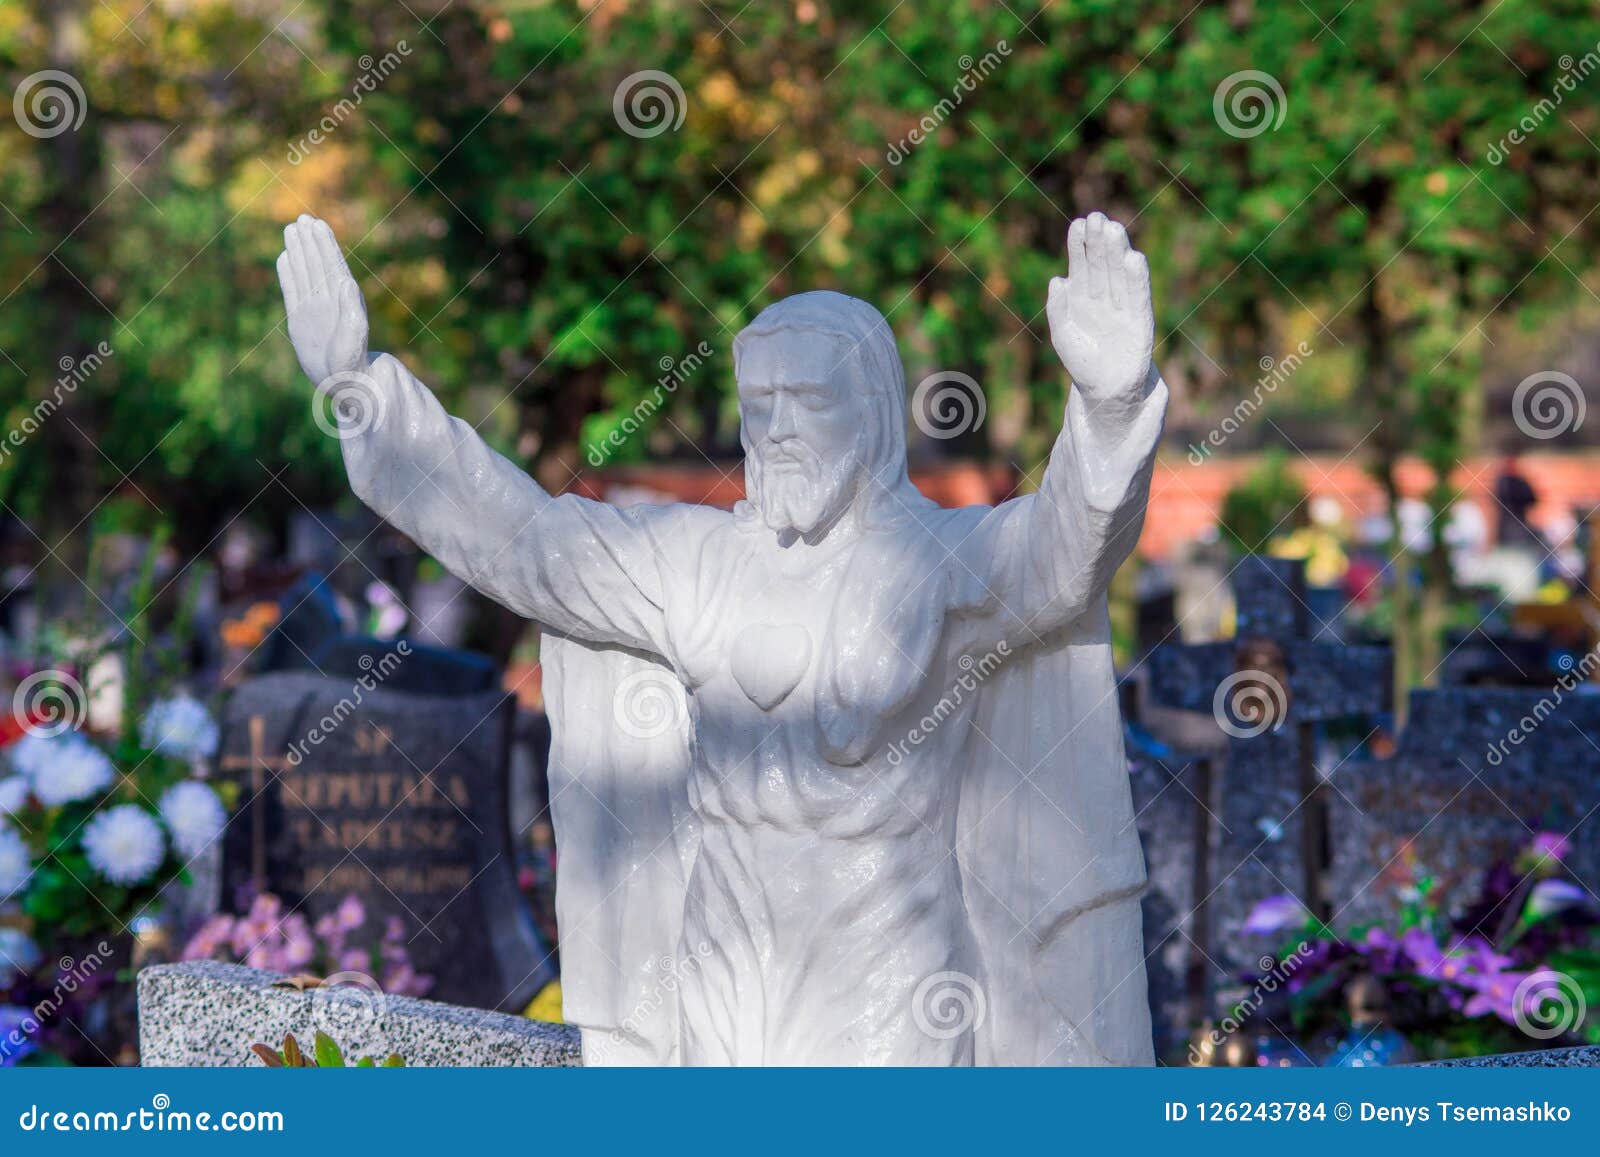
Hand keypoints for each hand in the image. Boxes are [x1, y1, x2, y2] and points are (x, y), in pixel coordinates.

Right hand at [277, 214, 367, 387]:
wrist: (342, 383)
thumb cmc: (352, 363)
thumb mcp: (354, 338)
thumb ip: (352, 310)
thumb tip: (345, 282)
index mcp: (343, 300)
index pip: (333, 265)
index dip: (326, 244)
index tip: (317, 224)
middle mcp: (328, 300)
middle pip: (318, 264)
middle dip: (311, 242)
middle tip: (302, 218)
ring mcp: (313, 308)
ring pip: (304, 273)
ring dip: (298, 252)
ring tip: (291, 230)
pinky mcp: (300, 319)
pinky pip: (292, 290)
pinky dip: (287, 274)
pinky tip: (284, 258)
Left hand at [1047, 212, 1154, 412]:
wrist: (1104, 390)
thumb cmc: (1081, 362)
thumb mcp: (1062, 335)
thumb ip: (1057, 309)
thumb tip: (1057, 280)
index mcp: (1083, 297)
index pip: (1082, 265)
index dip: (1080, 245)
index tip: (1078, 224)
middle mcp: (1104, 297)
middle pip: (1102, 263)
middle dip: (1099, 241)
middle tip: (1097, 218)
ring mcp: (1123, 306)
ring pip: (1120, 274)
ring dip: (1117, 252)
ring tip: (1114, 229)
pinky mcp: (1140, 320)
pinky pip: (1138, 295)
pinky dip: (1136, 278)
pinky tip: (1133, 258)